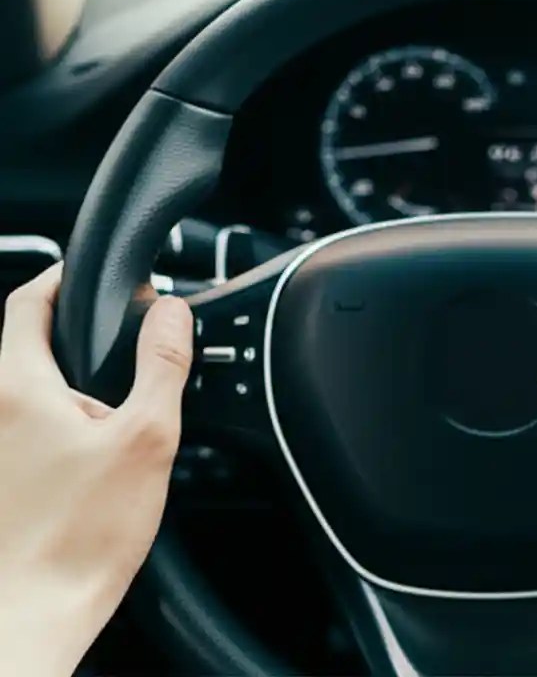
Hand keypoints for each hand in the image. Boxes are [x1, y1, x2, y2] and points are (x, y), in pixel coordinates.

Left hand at [0, 265, 192, 675]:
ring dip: (78, 391)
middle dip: (81, 341)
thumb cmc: (79, 535)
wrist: (32, 613)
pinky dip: (70, 431)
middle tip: (130, 346)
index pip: (27, 304)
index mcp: (19, 388)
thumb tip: (170, 311)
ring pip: (36, 397)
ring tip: (127, 416)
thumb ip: (160, 365)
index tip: (87, 272)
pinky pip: (36, 437)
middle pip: (31, 349)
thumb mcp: (145, 437)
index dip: (60, 279)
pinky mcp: (5, 486)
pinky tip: (106, 467)